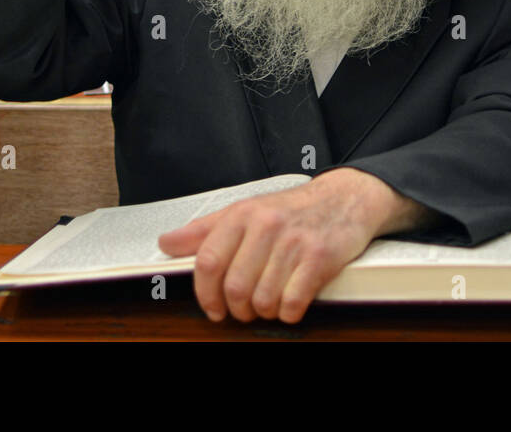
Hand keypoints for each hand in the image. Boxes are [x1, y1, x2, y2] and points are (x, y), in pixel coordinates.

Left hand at [158, 169, 409, 323]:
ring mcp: (294, 242)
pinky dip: (288, 312)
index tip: (212, 308)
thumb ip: (204, 230)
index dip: (205, 293)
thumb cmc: (291, 210)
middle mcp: (266, 225)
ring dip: (264, 312)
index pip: (208, 262)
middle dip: (237, 309)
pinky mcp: (319, 258)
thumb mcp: (245, 211)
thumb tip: (166, 243)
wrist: (344, 199)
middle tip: (245, 309)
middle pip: (235, 287)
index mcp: (242, 214)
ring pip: (263, 300)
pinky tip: (291, 302)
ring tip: (270, 302)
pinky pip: (292, 303)